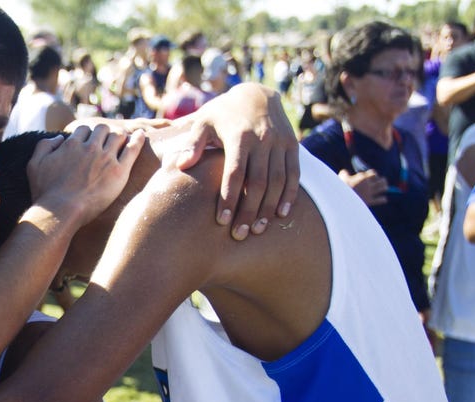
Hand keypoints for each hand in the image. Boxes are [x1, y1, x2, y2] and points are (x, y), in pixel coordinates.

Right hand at [27, 124, 144, 228]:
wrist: (61, 212)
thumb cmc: (45, 193)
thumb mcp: (34, 165)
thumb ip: (44, 146)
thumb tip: (58, 138)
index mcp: (71, 144)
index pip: (83, 130)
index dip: (87, 135)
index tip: (90, 142)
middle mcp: (89, 147)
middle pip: (102, 129)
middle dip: (105, 133)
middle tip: (108, 140)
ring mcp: (105, 158)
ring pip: (118, 135)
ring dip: (120, 135)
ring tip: (125, 140)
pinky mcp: (119, 171)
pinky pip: (133, 148)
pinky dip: (138, 139)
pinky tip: (141, 136)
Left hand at [172, 83, 299, 238]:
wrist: (256, 93)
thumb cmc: (222, 113)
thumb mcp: (203, 121)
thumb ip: (193, 144)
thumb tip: (180, 165)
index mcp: (239, 137)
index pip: (234, 173)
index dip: (229, 198)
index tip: (222, 221)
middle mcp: (263, 140)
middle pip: (257, 183)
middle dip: (248, 211)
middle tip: (239, 234)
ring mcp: (280, 143)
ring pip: (278, 182)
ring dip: (269, 208)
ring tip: (257, 230)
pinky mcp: (292, 145)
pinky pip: (294, 174)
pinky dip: (289, 195)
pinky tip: (281, 214)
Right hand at [339, 168, 388, 205]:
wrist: (340, 200)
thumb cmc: (340, 188)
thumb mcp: (341, 178)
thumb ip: (344, 173)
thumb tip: (344, 171)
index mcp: (362, 177)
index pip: (373, 173)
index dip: (373, 175)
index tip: (372, 176)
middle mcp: (368, 184)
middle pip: (381, 179)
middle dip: (382, 180)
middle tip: (382, 181)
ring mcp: (370, 192)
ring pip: (383, 188)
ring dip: (385, 188)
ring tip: (384, 188)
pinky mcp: (370, 201)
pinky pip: (380, 200)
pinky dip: (382, 199)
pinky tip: (383, 199)